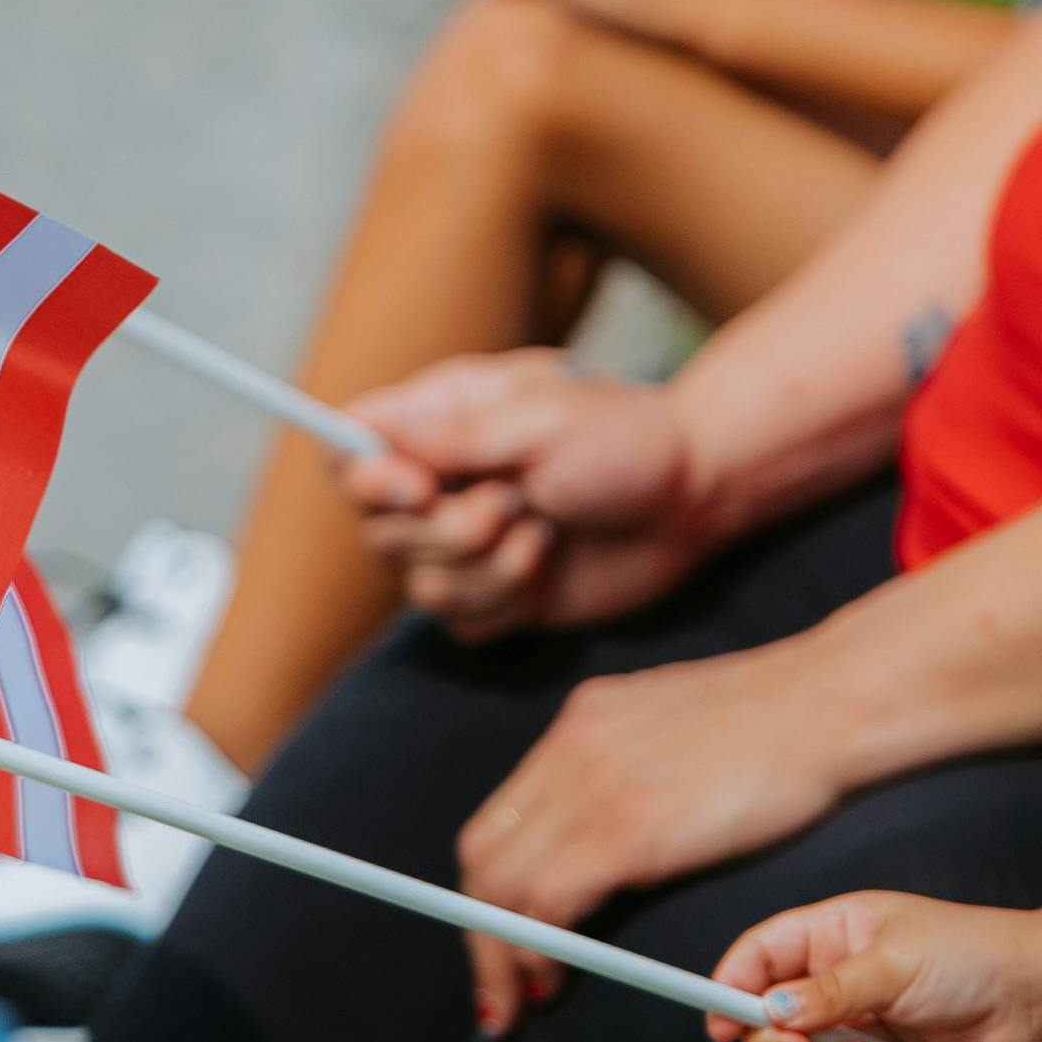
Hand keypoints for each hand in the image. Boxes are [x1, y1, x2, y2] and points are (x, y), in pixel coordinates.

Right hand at [341, 350, 714, 637]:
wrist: (693, 497)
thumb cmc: (625, 440)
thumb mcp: (541, 421)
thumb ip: (452, 434)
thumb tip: (367, 428)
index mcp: (439, 422)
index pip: (348, 449)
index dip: (363, 476)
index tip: (416, 485)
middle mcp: (440, 483)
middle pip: (377, 529)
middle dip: (446, 529)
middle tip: (513, 501)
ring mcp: (466, 543)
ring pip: (418, 584)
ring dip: (485, 565)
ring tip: (541, 528)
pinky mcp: (496, 594)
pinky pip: (460, 620)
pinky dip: (503, 598)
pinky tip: (546, 564)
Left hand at [451, 637, 869, 1033]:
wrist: (833, 700)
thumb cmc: (784, 722)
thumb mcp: (677, 725)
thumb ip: (633, 764)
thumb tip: (619, 818)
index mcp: (583, 720)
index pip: (501, 817)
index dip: (491, 886)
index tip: (500, 933)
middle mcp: (570, 748)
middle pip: (483, 855)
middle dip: (480, 929)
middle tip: (500, 984)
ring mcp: (590, 787)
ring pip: (501, 886)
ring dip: (502, 953)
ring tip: (522, 996)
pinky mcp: (623, 830)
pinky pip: (545, 904)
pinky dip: (537, 950)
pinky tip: (553, 980)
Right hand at [703, 885, 1041, 1041]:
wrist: (1040, 1001)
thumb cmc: (973, 958)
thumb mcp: (891, 964)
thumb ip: (827, 992)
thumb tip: (770, 1011)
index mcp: (832, 933)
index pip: (758, 956)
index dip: (730, 987)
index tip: (719, 1025)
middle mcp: (837, 978)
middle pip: (771, 1019)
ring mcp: (861, 1022)